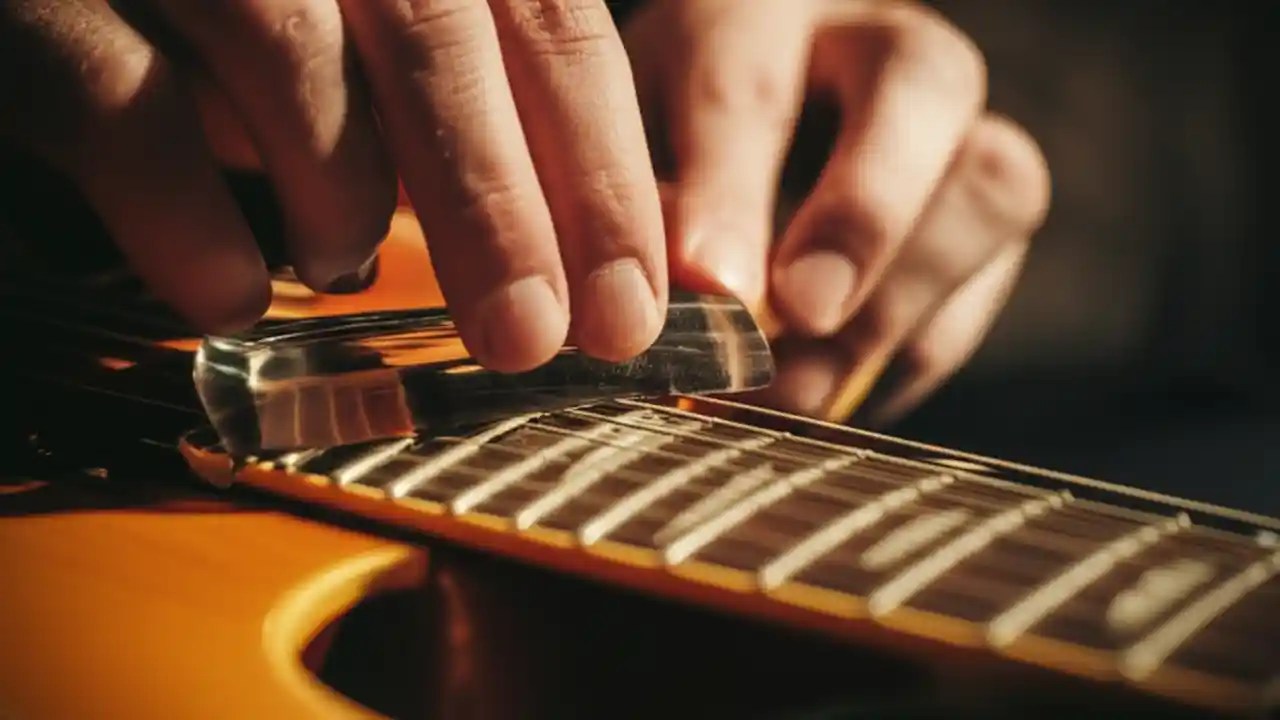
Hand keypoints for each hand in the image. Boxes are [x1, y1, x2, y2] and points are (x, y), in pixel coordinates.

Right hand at [0, 0, 666, 371]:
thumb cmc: (239, 23)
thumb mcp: (378, 40)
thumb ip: (468, 103)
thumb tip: (576, 262)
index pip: (550, 24)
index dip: (601, 173)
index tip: (627, 308)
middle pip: (443, 32)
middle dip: (501, 204)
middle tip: (532, 340)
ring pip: (291, 46)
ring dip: (344, 195)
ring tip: (343, 265)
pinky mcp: (34, 4)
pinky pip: (123, 106)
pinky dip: (192, 225)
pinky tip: (228, 295)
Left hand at [623, 0, 1049, 425]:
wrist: (745, 158)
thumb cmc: (659, 152)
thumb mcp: (625, 162)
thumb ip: (642, 215)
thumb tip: (675, 305)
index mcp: (758, 17)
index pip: (750, 85)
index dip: (732, 190)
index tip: (712, 285)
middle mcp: (875, 47)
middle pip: (924, 82)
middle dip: (865, 211)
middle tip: (801, 313)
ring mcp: (952, 126)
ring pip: (996, 185)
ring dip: (899, 303)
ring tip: (800, 390)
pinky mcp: (985, 216)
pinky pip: (982, 291)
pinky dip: (907, 357)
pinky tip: (831, 395)